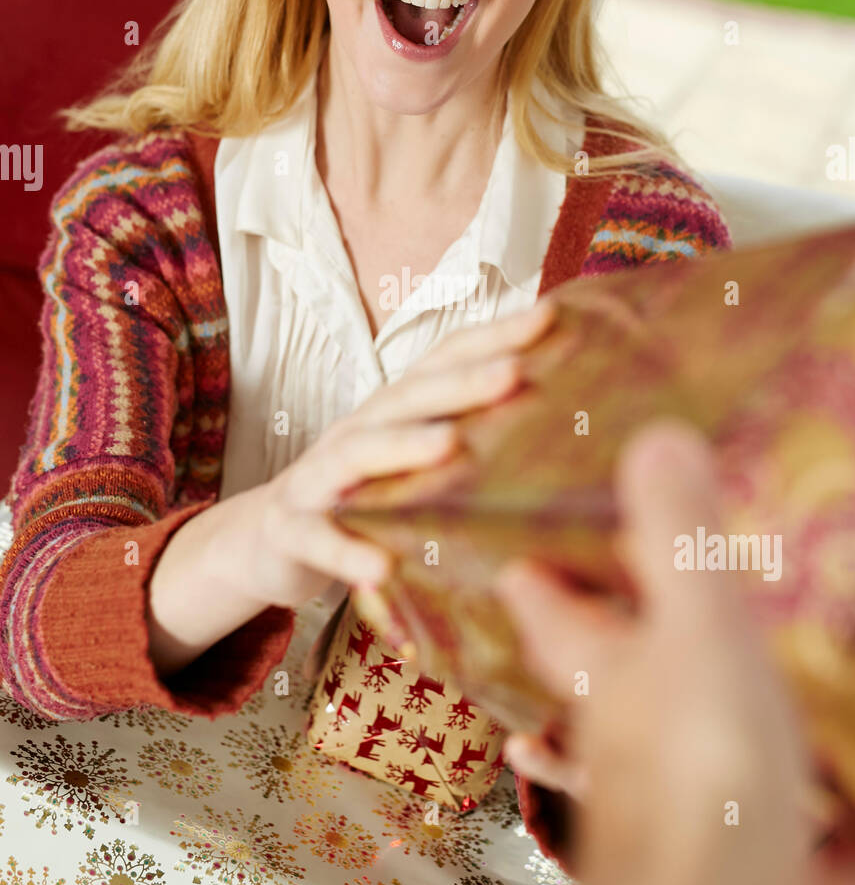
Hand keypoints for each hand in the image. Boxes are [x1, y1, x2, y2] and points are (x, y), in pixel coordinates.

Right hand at [251, 297, 559, 610]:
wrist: (271, 536)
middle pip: (409, 398)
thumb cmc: (360, 494)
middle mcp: (356, 431)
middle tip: (513, 374)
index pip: (444, 362)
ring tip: (449, 446)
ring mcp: (318, 478)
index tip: (548, 318)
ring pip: (357, 454)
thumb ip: (461, 436)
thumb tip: (554, 423)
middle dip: (461, 383)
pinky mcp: (292, 528)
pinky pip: (319, 539)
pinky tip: (382, 566)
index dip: (492, 337)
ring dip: (403, 446)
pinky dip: (346, 551)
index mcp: (393, 411)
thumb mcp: (408, 460)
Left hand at [498, 419, 812, 884]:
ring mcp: (667, 786)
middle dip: (606, 627)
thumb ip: (678, 538)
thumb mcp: (696, 626)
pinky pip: (744, 799)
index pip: (542, 606)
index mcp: (599, 668)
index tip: (524, 542)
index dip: (531, 572)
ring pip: (656, 729)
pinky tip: (815, 790)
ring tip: (711, 656)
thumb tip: (655, 438)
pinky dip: (770, 783)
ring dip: (674, 695)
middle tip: (621, 584)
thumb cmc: (696, 763)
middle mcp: (618, 728)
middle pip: (596, 667)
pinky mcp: (728, 835)